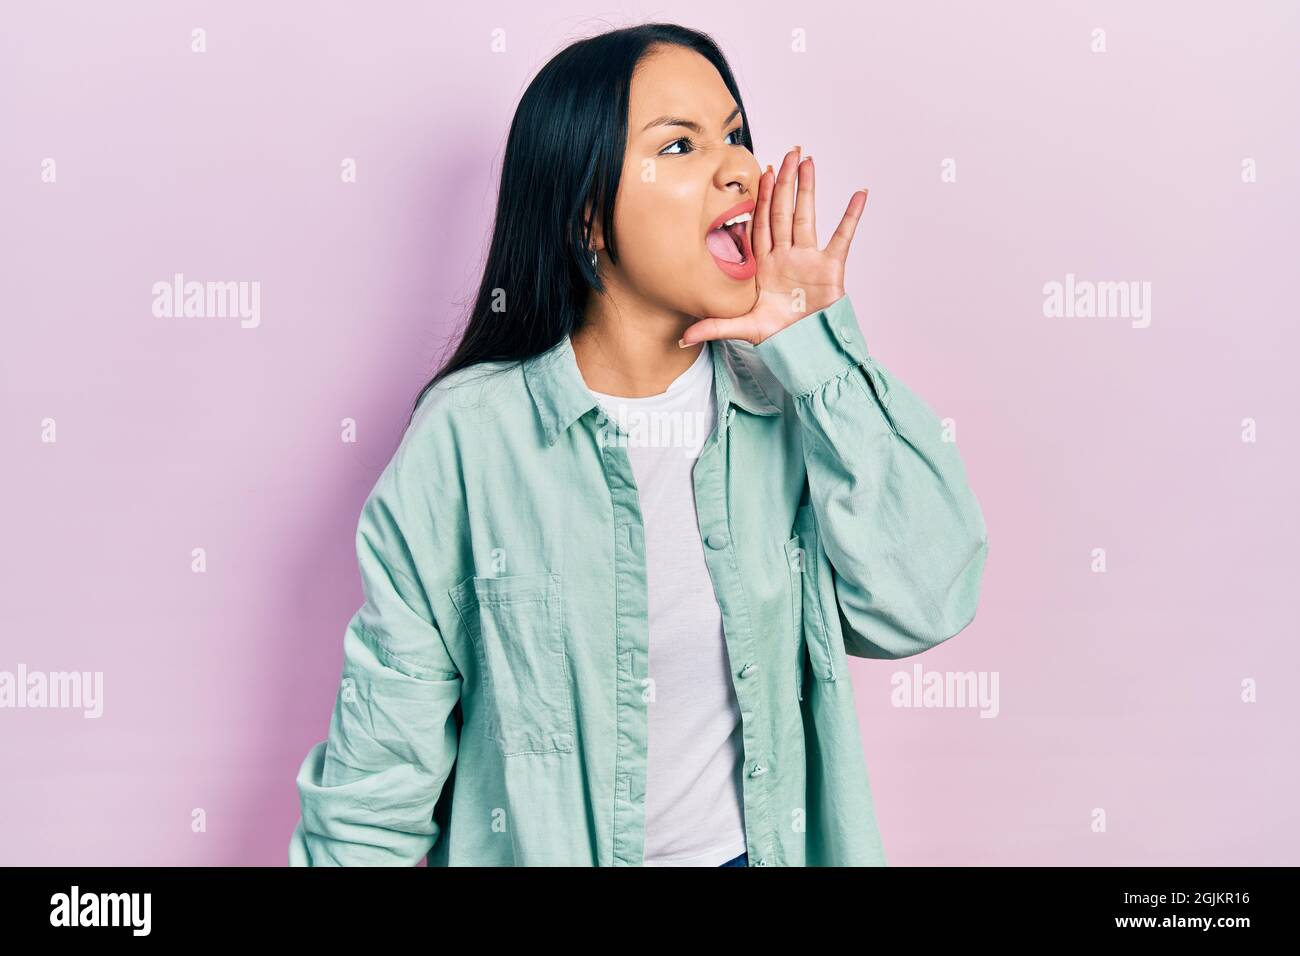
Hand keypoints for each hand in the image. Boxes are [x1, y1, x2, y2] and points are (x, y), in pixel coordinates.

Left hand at [680, 146, 868, 346]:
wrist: (807, 349)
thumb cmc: (778, 337)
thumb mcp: (743, 328)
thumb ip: (714, 327)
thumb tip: (681, 338)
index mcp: (764, 265)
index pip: (760, 224)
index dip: (761, 199)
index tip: (762, 173)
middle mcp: (785, 257)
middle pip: (782, 212)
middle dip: (784, 183)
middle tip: (787, 153)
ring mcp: (808, 259)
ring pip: (806, 217)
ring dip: (807, 189)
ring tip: (808, 161)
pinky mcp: (831, 268)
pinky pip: (842, 237)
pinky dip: (852, 216)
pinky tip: (859, 195)